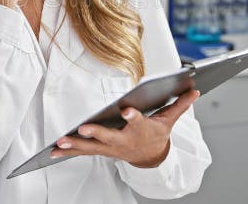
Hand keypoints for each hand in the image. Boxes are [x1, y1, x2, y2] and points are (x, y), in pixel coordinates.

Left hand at [50, 89, 200, 167]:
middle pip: (109, 136)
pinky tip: (53, 150)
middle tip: (84, 128)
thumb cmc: (155, 134)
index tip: (127, 109)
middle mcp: (124, 140)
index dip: (133, 115)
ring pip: (91, 147)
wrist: (150, 158)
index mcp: (140, 129)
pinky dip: (68, 151)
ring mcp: (110, 148)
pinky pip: (82, 152)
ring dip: (75, 145)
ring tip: (60, 142)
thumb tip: (195, 89)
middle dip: (96, 133)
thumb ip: (179, 105)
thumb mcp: (169, 120)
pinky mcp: (100, 151)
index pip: (138, 121)